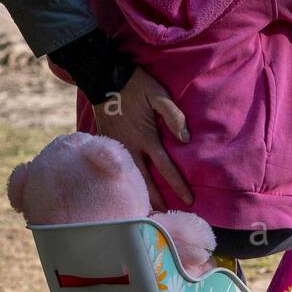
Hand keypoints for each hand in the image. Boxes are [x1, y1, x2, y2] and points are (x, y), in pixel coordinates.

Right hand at [93, 67, 192, 209]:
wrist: (103, 76)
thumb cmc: (135, 84)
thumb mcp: (158, 94)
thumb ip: (173, 116)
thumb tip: (186, 139)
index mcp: (146, 138)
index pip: (165, 167)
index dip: (177, 185)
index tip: (188, 200)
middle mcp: (130, 147)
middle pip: (145, 181)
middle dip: (156, 200)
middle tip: (166, 215)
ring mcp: (116, 147)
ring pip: (129, 177)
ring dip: (139, 194)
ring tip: (148, 209)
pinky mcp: (107, 143)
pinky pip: (118, 167)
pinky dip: (125, 181)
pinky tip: (129, 188)